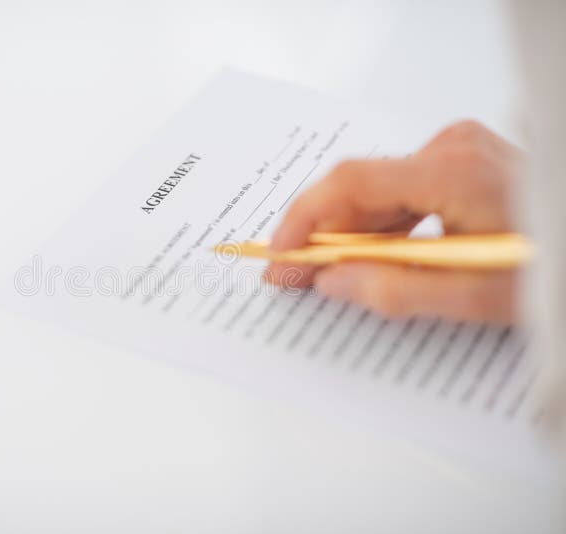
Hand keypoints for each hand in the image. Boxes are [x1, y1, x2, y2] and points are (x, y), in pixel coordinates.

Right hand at [264, 120, 523, 324]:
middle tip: (294, 275)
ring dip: (351, 232)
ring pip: (379, 192)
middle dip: (323, 235)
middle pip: (361, 189)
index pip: (351, 182)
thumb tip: (332, 282)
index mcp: (451, 172)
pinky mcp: (459, 160)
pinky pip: (401, 191)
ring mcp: (456, 150)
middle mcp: (449, 148)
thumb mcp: (476, 295)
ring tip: (327, 272)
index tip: (280, 253)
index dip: (305, 217)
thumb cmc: (549, 268)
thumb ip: (396, 291)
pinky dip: (380, 224)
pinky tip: (372, 253)